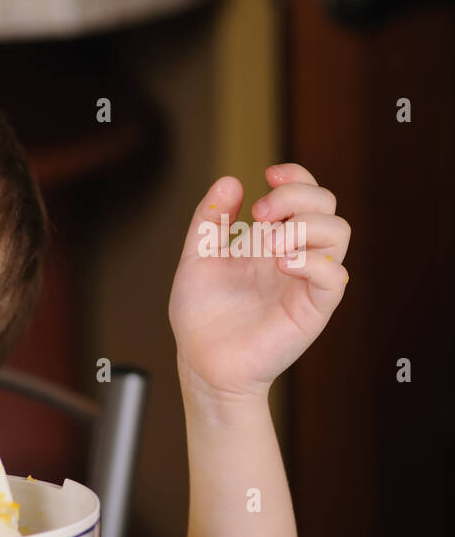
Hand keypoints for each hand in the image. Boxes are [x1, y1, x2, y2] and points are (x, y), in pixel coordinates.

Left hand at [169, 163, 350, 404]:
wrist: (202, 363)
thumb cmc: (202, 315)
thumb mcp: (197, 258)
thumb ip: (210, 220)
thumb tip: (230, 181)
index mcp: (270, 240)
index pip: (305, 195)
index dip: (296, 176)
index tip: (268, 173)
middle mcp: (294, 255)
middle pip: (326, 206)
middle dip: (297, 196)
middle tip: (261, 213)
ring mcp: (305, 281)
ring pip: (338, 233)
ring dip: (304, 226)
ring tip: (268, 244)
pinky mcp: (312, 309)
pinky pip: (335, 276)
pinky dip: (313, 261)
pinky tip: (282, 265)